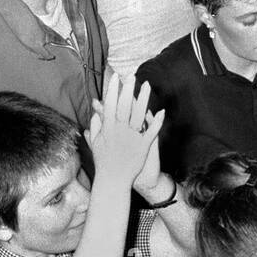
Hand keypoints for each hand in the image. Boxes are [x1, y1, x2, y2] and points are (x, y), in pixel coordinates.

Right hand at [87, 71, 163, 186]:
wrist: (113, 180)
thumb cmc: (103, 162)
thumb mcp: (95, 143)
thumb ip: (94, 127)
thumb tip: (95, 113)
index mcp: (108, 129)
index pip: (110, 104)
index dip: (112, 90)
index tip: (115, 77)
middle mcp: (119, 131)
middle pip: (124, 106)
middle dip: (128, 89)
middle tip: (131, 75)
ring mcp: (132, 138)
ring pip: (138, 114)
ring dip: (143, 99)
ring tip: (147, 85)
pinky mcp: (143, 146)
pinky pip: (151, 131)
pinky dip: (157, 121)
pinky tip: (162, 111)